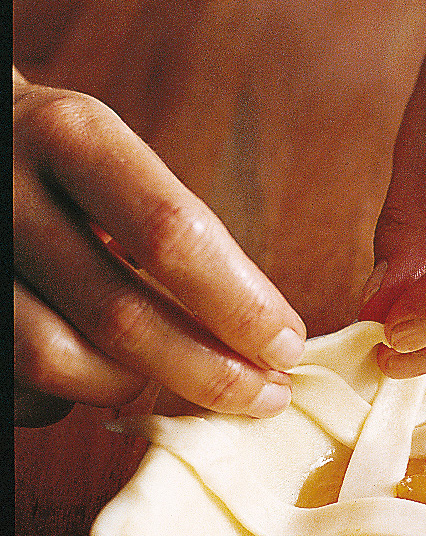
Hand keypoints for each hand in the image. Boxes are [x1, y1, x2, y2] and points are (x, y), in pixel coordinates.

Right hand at [13, 69, 306, 425]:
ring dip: (133, 386)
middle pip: (122, 315)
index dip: (241, 306)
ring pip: (60, 361)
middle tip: (265, 395)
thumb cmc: (63, 166)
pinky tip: (96, 371)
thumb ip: (179, 238)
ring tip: (169, 373)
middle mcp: (5, 191)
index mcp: (72, 136)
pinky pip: (20, 388)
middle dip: (211, 373)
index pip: (173, 236)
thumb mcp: (119, 163)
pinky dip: (71, 398)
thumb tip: (264, 339)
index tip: (287, 346)